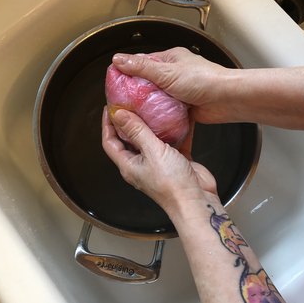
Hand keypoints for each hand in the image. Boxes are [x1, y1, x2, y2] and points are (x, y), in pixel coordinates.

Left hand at [101, 107, 218, 219]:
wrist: (196, 201)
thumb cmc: (171, 185)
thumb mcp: (152, 152)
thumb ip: (137, 131)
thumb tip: (120, 115)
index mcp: (129, 165)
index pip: (110, 142)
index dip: (107, 124)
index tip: (110, 108)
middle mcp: (141, 164)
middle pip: (129, 139)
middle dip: (129, 121)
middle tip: (131, 103)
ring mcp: (158, 162)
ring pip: (150, 139)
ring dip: (151, 124)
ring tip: (153, 106)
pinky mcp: (175, 160)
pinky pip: (171, 141)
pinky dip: (173, 130)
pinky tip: (178, 118)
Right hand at [112, 47, 234, 123]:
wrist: (227, 100)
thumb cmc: (203, 80)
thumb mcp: (167, 72)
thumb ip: (141, 67)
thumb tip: (118, 59)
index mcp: (171, 59)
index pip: (143, 62)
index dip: (128, 71)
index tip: (114, 81)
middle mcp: (174, 74)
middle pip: (148, 82)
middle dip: (136, 91)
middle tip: (121, 100)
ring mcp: (179, 91)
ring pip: (156, 98)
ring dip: (147, 105)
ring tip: (131, 112)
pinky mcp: (183, 106)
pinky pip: (165, 110)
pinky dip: (158, 115)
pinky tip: (148, 120)